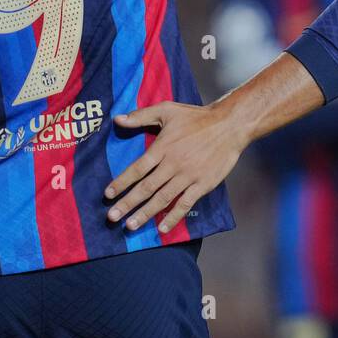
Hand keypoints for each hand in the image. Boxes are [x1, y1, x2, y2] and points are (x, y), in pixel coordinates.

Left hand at [105, 101, 249, 233]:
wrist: (229, 125)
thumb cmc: (197, 116)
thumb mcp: (167, 110)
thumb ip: (141, 115)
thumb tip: (117, 119)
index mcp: (163, 147)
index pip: (138, 168)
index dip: (122, 182)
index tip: (108, 194)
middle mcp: (173, 164)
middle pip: (146, 187)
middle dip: (127, 203)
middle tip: (112, 217)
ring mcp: (188, 176)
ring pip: (163, 198)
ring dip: (145, 213)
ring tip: (130, 225)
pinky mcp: (203, 184)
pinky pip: (185, 204)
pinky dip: (173, 217)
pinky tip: (162, 227)